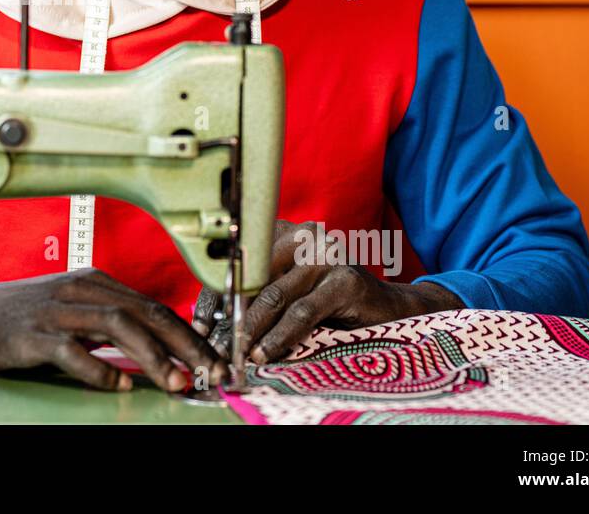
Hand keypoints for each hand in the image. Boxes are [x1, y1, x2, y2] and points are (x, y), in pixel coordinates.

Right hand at [0, 268, 228, 391]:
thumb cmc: (11, 317)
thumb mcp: (66, 310)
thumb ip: (106, 322)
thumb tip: (155, 349)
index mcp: (91, 282)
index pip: (154, 306)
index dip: (190, 335)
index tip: (214, 362)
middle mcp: (78, 291)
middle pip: (146, 313)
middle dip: (186, 345)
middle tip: (211, 375)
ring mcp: (54, 311)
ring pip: (118, 326)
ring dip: (153, 357)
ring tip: (174, 382)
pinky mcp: (29, 335)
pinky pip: (72, 351)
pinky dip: (98, 369)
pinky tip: (116, 385)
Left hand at [192, 220, 463, 363]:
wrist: (387, 309)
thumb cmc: (328, 302)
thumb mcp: (288, 293)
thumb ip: (256, 298)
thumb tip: (211, 327)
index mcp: (281, 232)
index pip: (237, 263)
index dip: (215, 297)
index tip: (201, 329)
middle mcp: (302, 236)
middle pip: (251, 279)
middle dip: (231, 319)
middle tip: (217, 349)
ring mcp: (325, 254)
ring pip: (274, 297)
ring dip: (252, 332)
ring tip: (239, 356)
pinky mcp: (344, 278)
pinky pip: (302, 312)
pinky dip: (281, 336)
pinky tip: (267, 354)